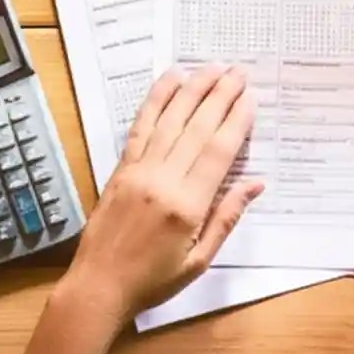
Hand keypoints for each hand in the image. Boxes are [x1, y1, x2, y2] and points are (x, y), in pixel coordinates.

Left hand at [57, 65, 260, 323]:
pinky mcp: (121, 169)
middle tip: (239, 71)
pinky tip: (169, 81)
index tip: (251, 98)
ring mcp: (139, 171)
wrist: (99, 287)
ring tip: (211, 67)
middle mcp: (162, 181)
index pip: (218, 152)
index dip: (237, 121)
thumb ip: (226, 218)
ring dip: (192, 90)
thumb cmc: (152, 281)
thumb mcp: (199, 260)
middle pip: (197, 128)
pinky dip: (156, 101)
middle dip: (220, 96)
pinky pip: (141, 127)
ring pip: (170, 120)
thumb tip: (255, 184)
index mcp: (186, 206)